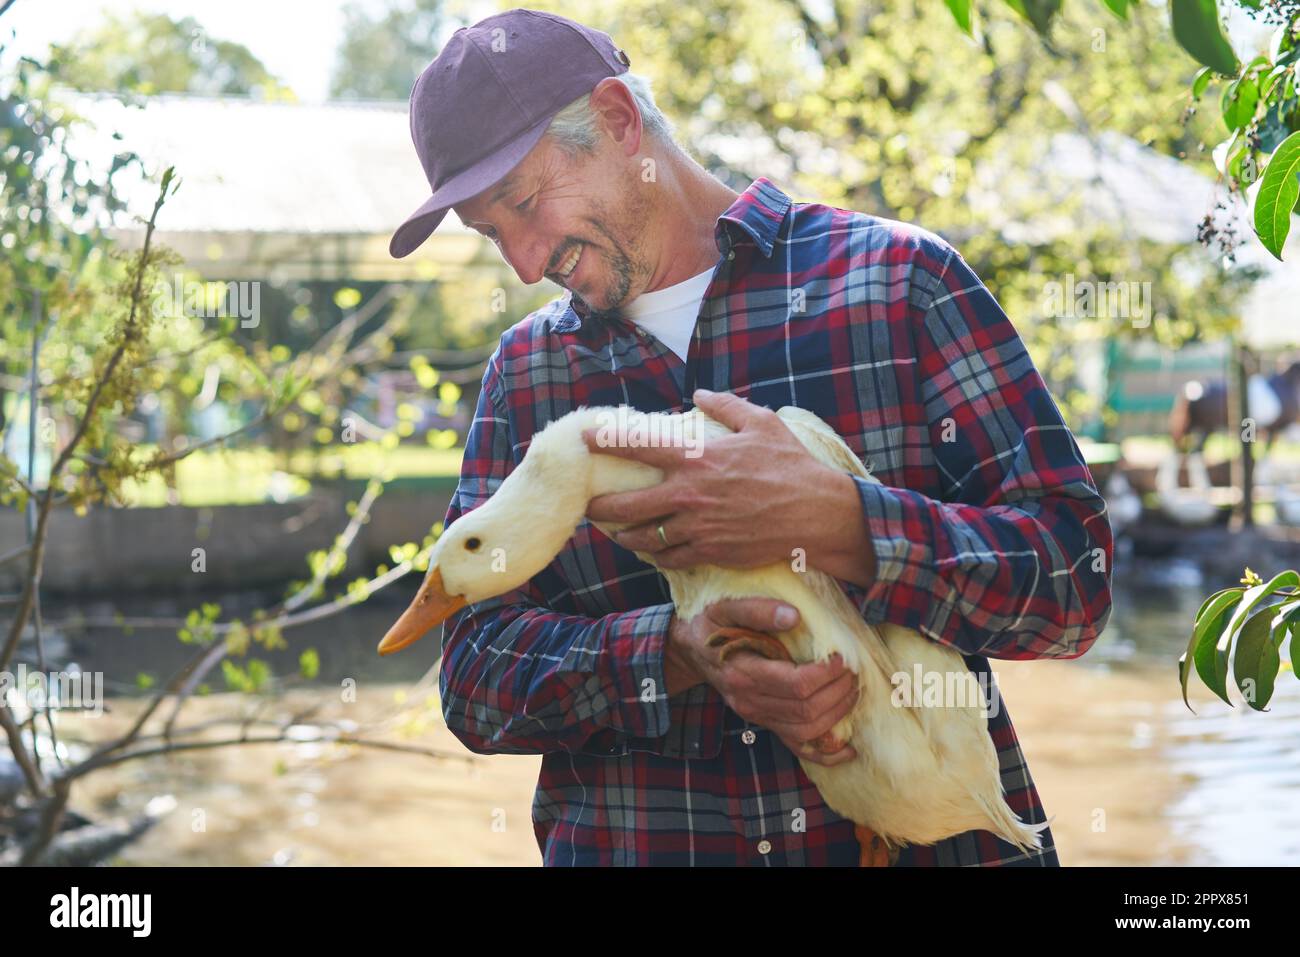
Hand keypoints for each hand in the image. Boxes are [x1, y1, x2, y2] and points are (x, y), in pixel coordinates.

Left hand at [582, 389, 876, 586]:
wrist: (816, 515)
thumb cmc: (791, 466)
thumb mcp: (762, 424)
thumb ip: (726, 406)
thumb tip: (699, 396)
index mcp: (697, 458)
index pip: (638, 446)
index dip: (605, 441)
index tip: (585, 439)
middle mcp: (689, 494)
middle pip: (626, 506)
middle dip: (600, 507)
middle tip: (589, 504)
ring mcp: (697, 528)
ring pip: (644, 537)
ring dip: (624, 535)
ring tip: (615, 531)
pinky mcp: (710, 552)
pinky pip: (671, 558)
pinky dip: (657, 554)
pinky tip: (652, 550)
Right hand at [666, 596, 856, 766]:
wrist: (693, 650)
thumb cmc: (712, 625)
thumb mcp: (726, 608)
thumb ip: (757, 609)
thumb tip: (794, 615)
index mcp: (743, 673)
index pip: (796, 684)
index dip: (826, 674)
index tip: (842, 657)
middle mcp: (749, 701)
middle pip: (806, 710)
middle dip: (838, 692)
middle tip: (854, 671)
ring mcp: (756, 717)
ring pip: (806, 731)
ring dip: (837, 714)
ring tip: (852, 691)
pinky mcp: (764, 724)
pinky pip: (797, 747)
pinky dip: (826, 754)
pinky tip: (848, 748)